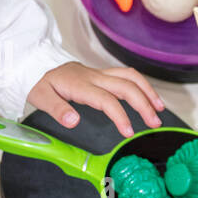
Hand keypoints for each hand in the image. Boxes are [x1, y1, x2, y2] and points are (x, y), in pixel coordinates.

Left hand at [27, 60, 164, 136]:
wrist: (38, 65)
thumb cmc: (40, 83)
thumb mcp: (41, 98)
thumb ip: (57, 110)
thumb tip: (73, 121)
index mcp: (80, 84)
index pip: (107, 100)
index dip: (120, 115)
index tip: (128, 132)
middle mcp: (94, 76)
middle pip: (126, 85)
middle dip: (144, 104)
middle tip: (154, 123)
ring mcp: (100, 73)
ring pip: (130, 76)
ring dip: (148, 91)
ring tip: (159, 109)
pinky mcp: (102, 73)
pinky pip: (127, 75)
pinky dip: (142, 86)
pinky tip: (149, 98)